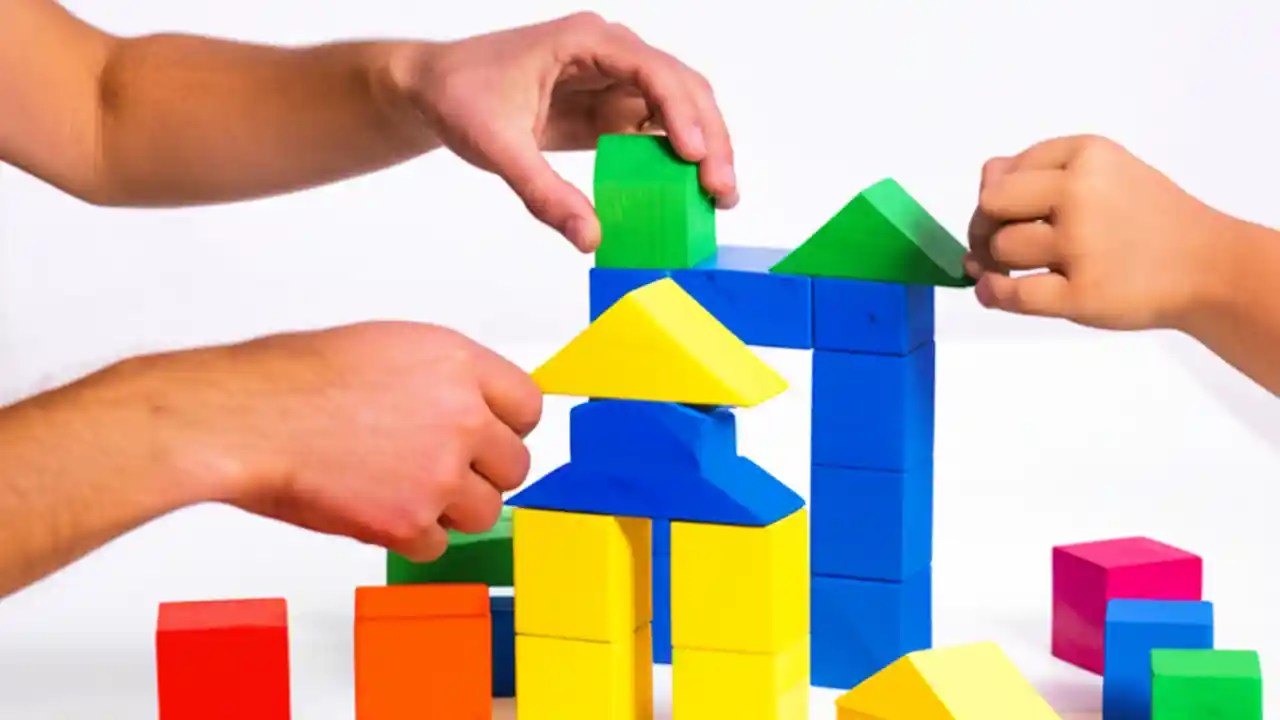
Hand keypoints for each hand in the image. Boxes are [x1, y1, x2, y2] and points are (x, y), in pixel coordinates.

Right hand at [127, 321, 541, 560]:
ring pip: (485, 511)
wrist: (246, 418)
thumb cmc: (294, 379)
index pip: (528, 406)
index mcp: (457, 364)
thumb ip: (441, 380)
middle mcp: (461, 417)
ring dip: (451, 509)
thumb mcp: (387, 349)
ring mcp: (440, 473)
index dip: (507, 426)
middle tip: (445, 471)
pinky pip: (438, 545)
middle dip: (483, 473)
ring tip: (405, 490)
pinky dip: (411, 537)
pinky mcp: (411, 521)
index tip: (493, 437)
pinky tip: (376, 508)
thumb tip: (471, 406)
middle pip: (516, 465)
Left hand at [391, 12, 737, 250]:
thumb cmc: (460, 96)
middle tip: (720, 189)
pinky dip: (674, 161)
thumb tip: (590, 236)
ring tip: (716, 196)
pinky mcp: (610, 111)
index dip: (679, 111)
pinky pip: (655, 133)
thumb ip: (544, 194)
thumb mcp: (497, 148)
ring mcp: (614, 82)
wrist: (436, 89)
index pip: (649, 69)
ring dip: (702, 149)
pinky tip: (684, 192)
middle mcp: (609, 55)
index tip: (694, 154)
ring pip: (678, 109)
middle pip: (680, 88)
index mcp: (584, 42)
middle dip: (708, 137)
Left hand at [965, 135, 1235, 330]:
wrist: (1209, 267)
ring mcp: (1082, 245)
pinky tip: (993, 291)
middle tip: (990, 246)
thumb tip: (985, 176)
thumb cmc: (1149, 220)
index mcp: (1088, 155)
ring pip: (1001, 248)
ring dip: (995, 263)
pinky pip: (1012, 294)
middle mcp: (1083, 193)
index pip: (1004, 171)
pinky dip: (993, 294)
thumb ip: (1044, 170)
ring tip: (1010, 270)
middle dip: (983, 227)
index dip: (993, 196)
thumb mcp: (1104, 172)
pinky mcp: (1082, 294)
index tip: (1003, 215)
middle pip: (992, 205)